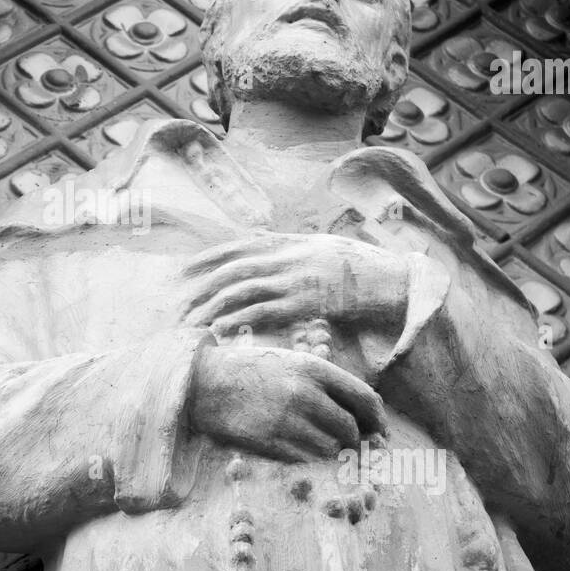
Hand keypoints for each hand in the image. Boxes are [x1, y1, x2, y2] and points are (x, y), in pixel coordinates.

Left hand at [182, 232, 410, 335]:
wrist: (390, 281)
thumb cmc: (359, 269)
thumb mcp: (322, 249)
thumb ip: (294, 250)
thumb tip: (271, 248)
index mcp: (290, 242)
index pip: (238, 245)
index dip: (209, 257)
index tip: (185, 269)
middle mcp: (287, 257)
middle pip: (233, 268)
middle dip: (202, 285)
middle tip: (179, 302)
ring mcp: (295, 278)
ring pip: (242, 289)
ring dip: (213, 306)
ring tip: (191, 321)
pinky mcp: (304, 301)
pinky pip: (263, 311)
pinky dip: (238, 318)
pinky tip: (219, 328)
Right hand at [190, 345, 385, 460]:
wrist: (205, 382)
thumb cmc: (253, 371)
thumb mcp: (292, 363)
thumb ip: (326, 384)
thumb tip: (363, 415)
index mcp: (314, 369)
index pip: (365, 398)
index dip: (377, 418)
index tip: (378, 430)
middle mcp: (305, 393)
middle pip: (351, 428)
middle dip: (355, 440)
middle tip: (351, 444)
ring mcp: (287, 419)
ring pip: (330, 447)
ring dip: (330, 449)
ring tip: (316, 441)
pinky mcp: (270, 442)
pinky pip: (305, 458)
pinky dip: (307, 456)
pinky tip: (296, 446)